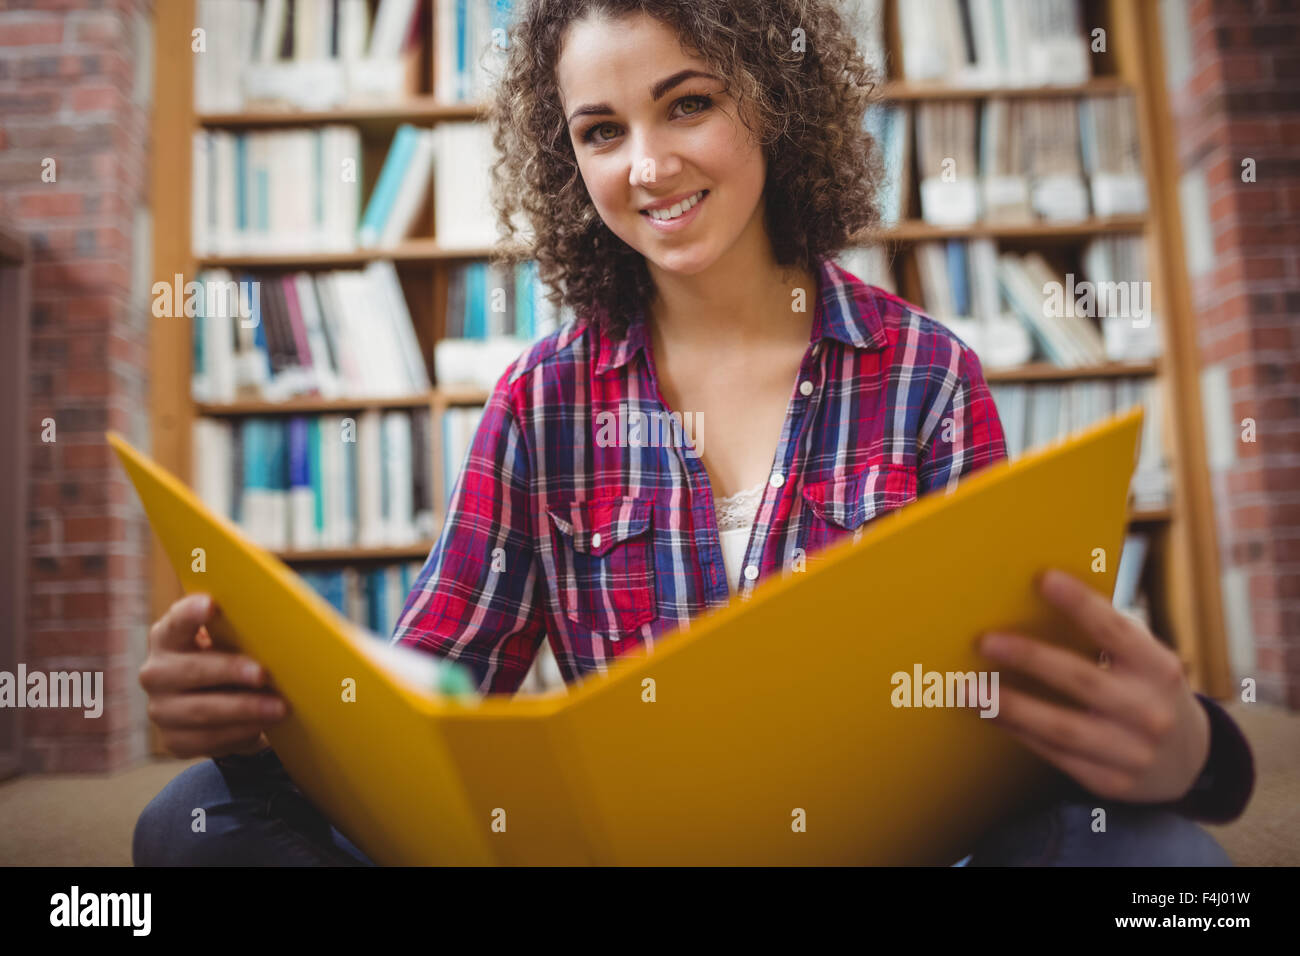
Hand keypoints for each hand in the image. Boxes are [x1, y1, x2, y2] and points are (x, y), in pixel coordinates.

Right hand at [139, 593, 290, 757]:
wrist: (217, 702)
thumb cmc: (228, 658)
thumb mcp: (230, 642)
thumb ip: (240, 631)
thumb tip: (281, 625)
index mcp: (169, 636)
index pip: (177, 621)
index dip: (192, 612)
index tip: (212, 604)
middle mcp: (156, 671)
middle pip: (192, 670)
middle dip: (230, 671)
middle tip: (263, 674)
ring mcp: (160, 708)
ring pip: (202, 710)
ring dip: (244, 710)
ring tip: (278, 708)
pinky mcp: (173, 740)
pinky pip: (206, 740)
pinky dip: (238, 733)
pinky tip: (261, 728)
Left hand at [977, 568, 1209, 803]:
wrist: (1190, 761)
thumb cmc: (1149, 691)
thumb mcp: (1146, 660)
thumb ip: (1109, 635)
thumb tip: (1045, 593)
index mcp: (1158, 668)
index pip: (1116, 631)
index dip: (1081, 604)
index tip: (1044, 578)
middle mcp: (1149, 710)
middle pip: (1082, 680)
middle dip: (1031, 659)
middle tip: (986, 641)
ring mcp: (1132, 751)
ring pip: (1061, 727)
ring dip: (1010, 706)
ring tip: (969, 689)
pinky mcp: (1111, 781)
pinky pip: (1055, 754)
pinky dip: (1019, 731)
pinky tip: (990, 714)